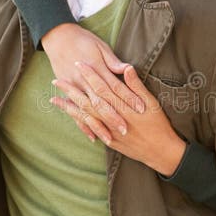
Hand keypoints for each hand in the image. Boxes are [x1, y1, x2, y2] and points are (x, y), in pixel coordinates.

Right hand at [41, 24, 144, 140]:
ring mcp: (75, 88)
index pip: (116, 87)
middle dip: (113, 118)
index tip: (141, 109)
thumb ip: (113, 62)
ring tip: (109, 139)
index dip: (129, 97)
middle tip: (126, 130)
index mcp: (97, 69)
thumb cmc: (82, 39)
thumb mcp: (100, 46)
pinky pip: (75, 112)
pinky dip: (83, 125)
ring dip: (98, 126)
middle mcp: (85, 81)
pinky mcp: (68, 93)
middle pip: (102, 103)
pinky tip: (92, 137)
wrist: (57, 36)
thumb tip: (128, 69)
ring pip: (88, 112)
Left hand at [52, 63, 186, 174]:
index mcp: (124, 106)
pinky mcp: (109, 141)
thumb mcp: (152, 102)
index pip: (103, 86)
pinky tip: (70, 117)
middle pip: (89, 101)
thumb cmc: (159, 125)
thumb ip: (137, 86)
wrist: (161, 151)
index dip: (90, 75)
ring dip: (69, 107)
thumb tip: (126, 68)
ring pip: (86, 116)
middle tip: (57, 80)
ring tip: (55, 98)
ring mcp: (110, 131)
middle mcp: (114, 118)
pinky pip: (90, 131)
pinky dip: (78, 123)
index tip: (78, 64)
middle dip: (72, 91)